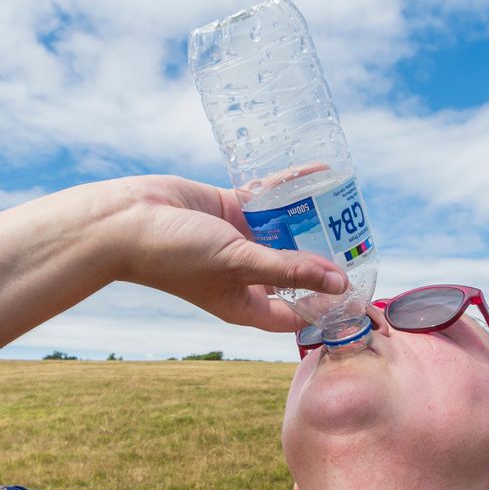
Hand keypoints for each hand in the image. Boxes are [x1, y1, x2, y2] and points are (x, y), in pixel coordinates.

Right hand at [103, 174, 348, 331]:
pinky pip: (269, 200)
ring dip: (311, 220)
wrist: (128, 220)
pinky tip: (317, 175)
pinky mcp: (231, 210)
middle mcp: (244, 275)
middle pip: (296, 271)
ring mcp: (238, 241)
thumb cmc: (178, 255)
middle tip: (360, 245)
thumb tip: (338, 283)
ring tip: (346, 208)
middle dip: (324, 259)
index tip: (355, 296)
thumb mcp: (240, 264)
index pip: (295, 315)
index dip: (324, 308)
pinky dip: (290, 189)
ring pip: (285, 232)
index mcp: (244, 304)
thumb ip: (290, 270)